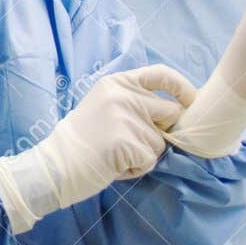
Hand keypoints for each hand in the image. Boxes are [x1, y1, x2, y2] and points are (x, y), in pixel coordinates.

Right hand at [0, 64, 196, 232]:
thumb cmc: (79, 142)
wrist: (53, 167)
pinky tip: (113, 166)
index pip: (161, 74)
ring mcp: (127, 118)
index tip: (192, 101)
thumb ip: (133, 103)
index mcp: (117, 82)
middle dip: (161, 132)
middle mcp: (124, 95)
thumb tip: (174, 112)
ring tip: (114, 156)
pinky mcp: (128, 143)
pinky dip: (135, 169)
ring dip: (143, 155)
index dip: (182, 87)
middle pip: (170, 112)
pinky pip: (150, 161)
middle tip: (131, 144)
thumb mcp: (103, 106)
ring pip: (161, 143)